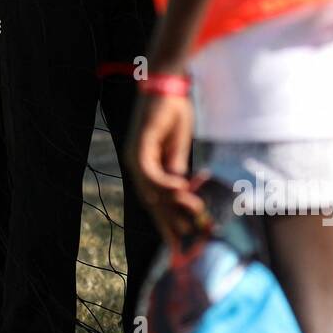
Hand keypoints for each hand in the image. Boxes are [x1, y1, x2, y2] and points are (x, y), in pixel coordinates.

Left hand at [125, 91, 207, 242]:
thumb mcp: (178, 150)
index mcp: (147, 168)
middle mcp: (138, 166)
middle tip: (184, 244)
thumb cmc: (173, 114)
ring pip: (152, 192)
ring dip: (174, 203)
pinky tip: (182, 188)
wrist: (167, 87)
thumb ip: (177, 171)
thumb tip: (182, 195)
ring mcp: (137, 157)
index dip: (167, 224)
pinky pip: (151, 172)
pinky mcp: (140, 146)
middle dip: (169, 224)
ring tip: (195, 211)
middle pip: (153, 204)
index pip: (156, 203)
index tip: (179, 245)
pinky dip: (166, 183)